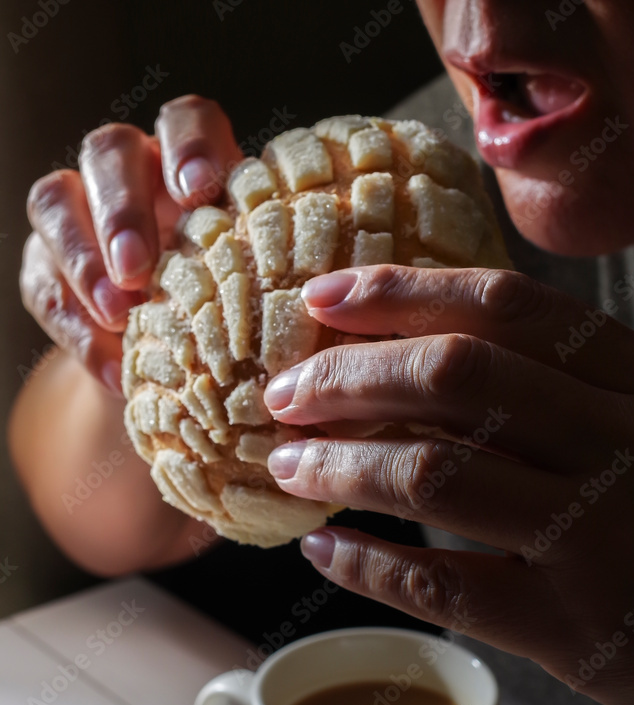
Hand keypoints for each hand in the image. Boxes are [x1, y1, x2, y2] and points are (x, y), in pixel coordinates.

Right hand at [19, 96, 240, 393]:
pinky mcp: (46, 268)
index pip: (186, 123)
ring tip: (119, 316)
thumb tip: (310, 305)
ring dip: (83, 257)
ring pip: (56, 198)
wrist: (177, 373)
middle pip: (110, 152)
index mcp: (191, 168)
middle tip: (139, 269)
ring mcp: (81, 215)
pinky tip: (112, 368)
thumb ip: (263, 279)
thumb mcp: (256, 295)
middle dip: (123, 208)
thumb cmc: (237, 320)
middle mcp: (133, 176)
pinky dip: (76, 327)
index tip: (201, 191)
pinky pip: (44, 283)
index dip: (190, 146)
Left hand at [264, 266, 633, 704]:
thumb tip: (430, 360)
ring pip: (435, 476)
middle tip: (284, 393)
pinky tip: (323, 550)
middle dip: (350, 377)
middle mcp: (625, 446)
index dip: (405, 293)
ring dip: (341, 467)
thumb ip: (576, 391)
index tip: (325, 296)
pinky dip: (367, 566)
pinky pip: (442, 586)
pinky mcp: (573, 629)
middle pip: (457, 378)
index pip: (509, 309)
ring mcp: (599, 538)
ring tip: (287, 467)